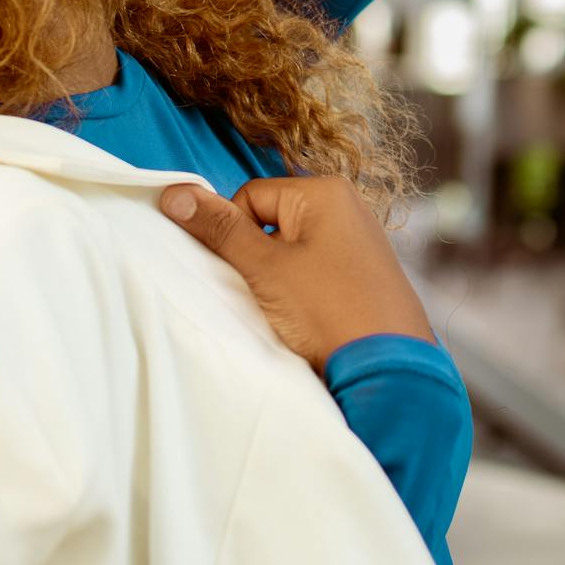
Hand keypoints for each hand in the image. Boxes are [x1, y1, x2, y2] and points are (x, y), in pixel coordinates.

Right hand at [158, 175, 436, 380]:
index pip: (249, 197)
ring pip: (291, 251)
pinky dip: (302, 294)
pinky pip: (316, 272)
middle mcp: (347, 208)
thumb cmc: (329, 312)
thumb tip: (174, 193)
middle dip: (256, 258)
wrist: (390, 372)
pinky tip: (308, 320)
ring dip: (277, 279)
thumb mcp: (264, 268)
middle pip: (270, 222)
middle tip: (265, 295)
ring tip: (289, 312)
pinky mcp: (364, 276)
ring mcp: (359, 243)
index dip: (233, 235)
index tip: (242, 272)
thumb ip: (219, 229)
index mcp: (325, 192)